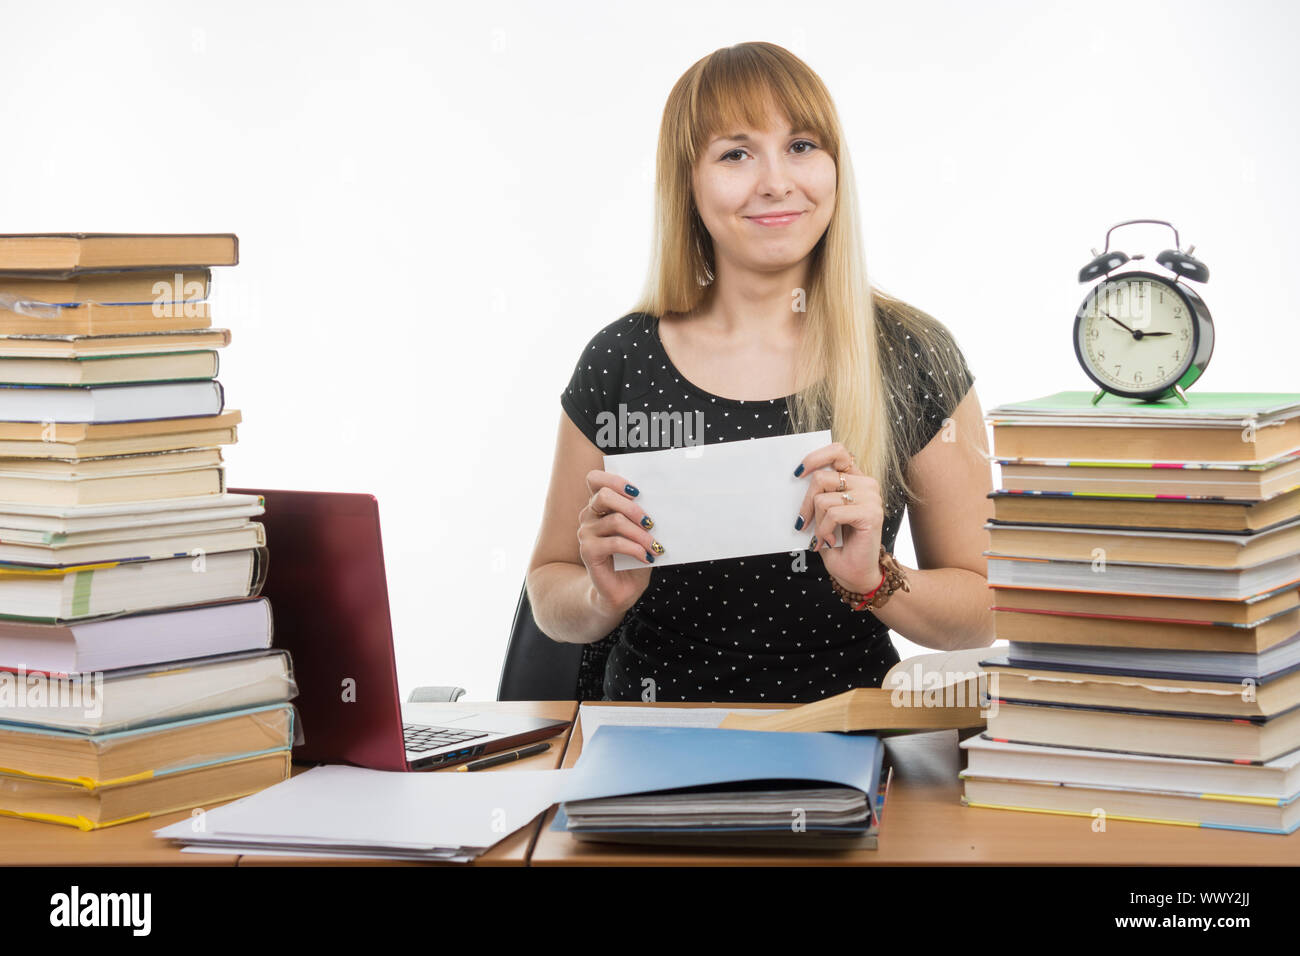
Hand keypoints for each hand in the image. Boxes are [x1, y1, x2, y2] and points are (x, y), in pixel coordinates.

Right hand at [577, 470, 662, 615]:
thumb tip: (661, 502)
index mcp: (600, 505)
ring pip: (615, 521)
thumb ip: (643, 516)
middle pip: (604, 496)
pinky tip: (647, 557)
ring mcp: (586, 532)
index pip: (595, 479)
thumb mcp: (641, 533)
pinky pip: (615, 543)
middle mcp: (589, 515)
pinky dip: (636, 549)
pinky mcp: (587, 551)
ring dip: (641, 534)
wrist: (622, 590)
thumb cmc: (633, 558)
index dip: (615, 480)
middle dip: (632, 507)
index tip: (637, 492)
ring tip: (655, 546)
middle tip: (650, 522)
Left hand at [793, 442, 883, 593]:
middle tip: (802, 522)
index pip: (837, 451)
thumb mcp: (824, 515)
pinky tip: (829, 540)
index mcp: (855, 479)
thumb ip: (818, 494)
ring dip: (817, 522)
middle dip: (806, 502)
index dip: (815, 458)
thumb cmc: (839, 544)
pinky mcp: (871, 513)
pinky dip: (824, 530)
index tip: (797, 473)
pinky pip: (833, 513)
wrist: (857, 573)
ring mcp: (871, 498)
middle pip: (822, 477)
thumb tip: (796, 479)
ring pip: (824, 498)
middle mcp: (866, 484)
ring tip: (822, 536)